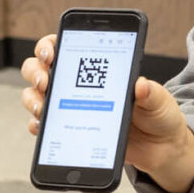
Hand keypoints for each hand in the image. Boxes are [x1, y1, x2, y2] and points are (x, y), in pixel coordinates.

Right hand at [19, 33, 193, 192]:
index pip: (63, 46)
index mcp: (97, 69)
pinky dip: (38, 126)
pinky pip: (43, 126)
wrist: (160, 147)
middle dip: (35, 71)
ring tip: (44, 108)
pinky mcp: (69, 130)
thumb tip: (140, 85)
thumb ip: (150, 92)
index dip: (48, 45)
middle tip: (46, 81)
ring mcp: (70, 107)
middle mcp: (77, 84)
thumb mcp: (159, 100)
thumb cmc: (158, 114)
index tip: (50, 53)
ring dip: (32, 99)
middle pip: (39, 69)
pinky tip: (43, 127)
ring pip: (35, 96)